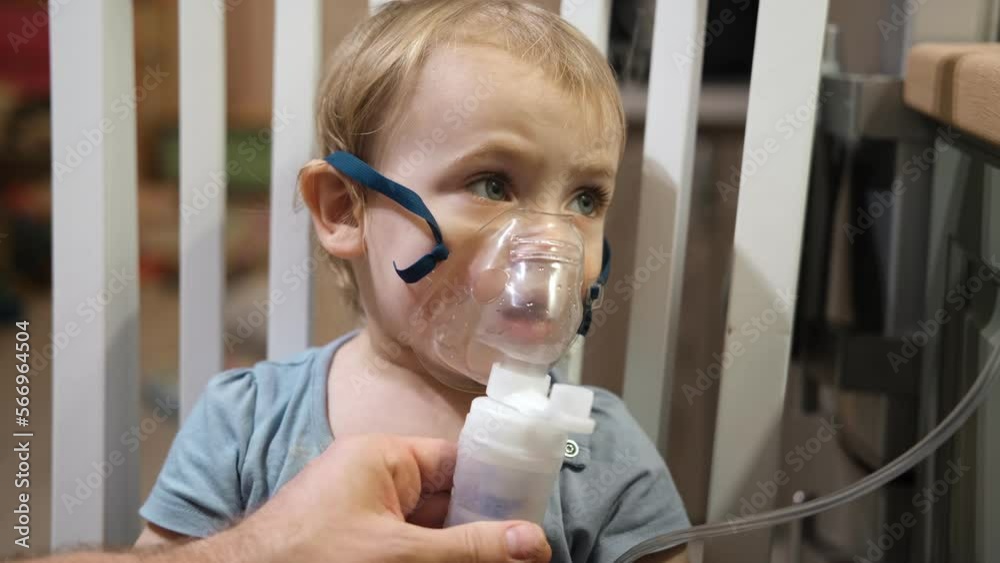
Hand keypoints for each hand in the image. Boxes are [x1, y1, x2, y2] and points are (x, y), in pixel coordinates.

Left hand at [224, 434, 551, 562]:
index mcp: (385, 457)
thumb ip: (468, 548)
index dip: (498, 487)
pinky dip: (429, 558)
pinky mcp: (355, 542)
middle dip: (482, 531)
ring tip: (502, 562)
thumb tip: (533, 541)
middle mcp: (376, 478)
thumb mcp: (399, 554)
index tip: (531, 516)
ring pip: (430, 530)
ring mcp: (364, 513)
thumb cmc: (307, 558)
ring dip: (458, 550)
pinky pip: (406, 546)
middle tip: (522, 557)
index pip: (459, 461)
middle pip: (449, 501)